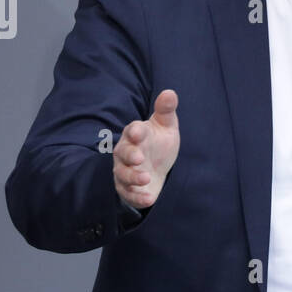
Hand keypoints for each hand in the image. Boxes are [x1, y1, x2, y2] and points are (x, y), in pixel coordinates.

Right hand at [113, 88, 179, 208]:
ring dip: (132, 177)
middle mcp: (125, 152)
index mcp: (135, 134)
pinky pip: (128, 194)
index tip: (138, 132)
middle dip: (129, 155)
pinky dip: (137, 197)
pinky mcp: (127, 189)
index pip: (131, 130)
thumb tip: (170, 92)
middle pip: (122, 153)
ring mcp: (124, 171)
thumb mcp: (166, 126)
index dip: (134, 132)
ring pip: (122, 174)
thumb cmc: (159, 142)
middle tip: (139, 158)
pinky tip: (149, 199)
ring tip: (146, 179)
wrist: (158, 168)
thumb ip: (166, 110)